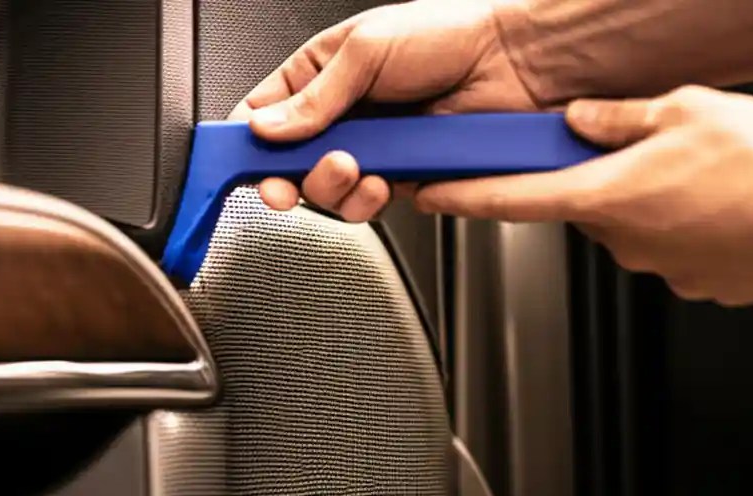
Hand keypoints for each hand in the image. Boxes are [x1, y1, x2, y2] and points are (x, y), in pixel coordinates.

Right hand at [229, 0, 537, 221]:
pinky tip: (382, 182)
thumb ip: (313, 98)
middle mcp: (342, 114)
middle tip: (290, 180)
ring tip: (352, 168)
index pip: (263, 114)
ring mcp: (371, 148)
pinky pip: (368, 204)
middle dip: (289, 176)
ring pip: (326, 190)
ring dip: (332, 189)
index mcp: (320, 73)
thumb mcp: (365, 51)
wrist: (515, 62)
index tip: (238, 165)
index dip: (245, 144)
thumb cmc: (448, 33)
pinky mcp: (401, 176)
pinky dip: (368, 201)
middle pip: (288, 164)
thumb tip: (265, 129)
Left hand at [414, 85, 752, 305]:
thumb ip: (620, 117)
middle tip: (648, 149)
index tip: (431, 196)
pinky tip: (723, 201)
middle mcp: (621, 241)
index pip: (509, 199)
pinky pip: (673, 245)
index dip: (462, 197)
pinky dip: (686, 223)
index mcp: (603, 195)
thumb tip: (583, 118)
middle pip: (584, 204)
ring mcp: (656, 267)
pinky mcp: (693, 282)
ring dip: (651, 198)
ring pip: (632, 224)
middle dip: (603, 177)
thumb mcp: (686, 109)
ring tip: (705, 172)